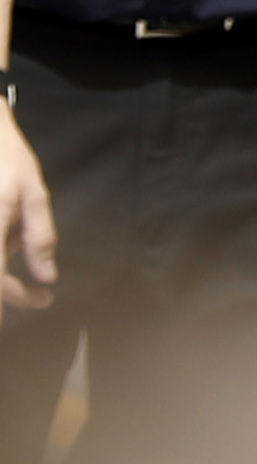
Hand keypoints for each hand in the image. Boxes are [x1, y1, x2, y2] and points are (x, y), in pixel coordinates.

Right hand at [0, 100, 49, 320]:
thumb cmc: (7, 159)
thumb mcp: (34, 194)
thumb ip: (40, 238)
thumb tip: (46, 277)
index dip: (11, 302)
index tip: (39, 304)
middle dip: (11, 291)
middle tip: (41, 296)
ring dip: (3, 261)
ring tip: (16, 227)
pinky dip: (1, 243)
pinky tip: (7, 222)